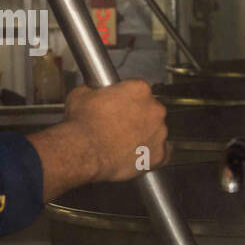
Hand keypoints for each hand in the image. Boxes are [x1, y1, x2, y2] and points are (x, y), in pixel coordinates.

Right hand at [28, 80, 171, 201]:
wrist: (83, 151)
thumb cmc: (83, 124)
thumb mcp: (80, 95)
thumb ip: (92, 91)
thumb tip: (89, 92)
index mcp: (138, 89)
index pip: (139, 90)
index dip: (128, 98)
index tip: (120, 105)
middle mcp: (154, 109)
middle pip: (151, 110)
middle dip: (138, 116)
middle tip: (121, 124)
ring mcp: (159, 132)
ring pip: (157, 131)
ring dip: (146, 134)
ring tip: (126, 142)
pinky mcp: (158, 154)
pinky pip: (164, 153)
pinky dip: (155, 154)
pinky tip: (143, 154)